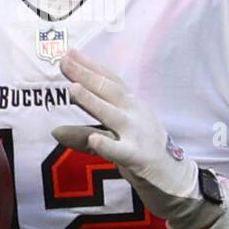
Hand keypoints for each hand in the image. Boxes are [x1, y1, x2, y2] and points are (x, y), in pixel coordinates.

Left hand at [51, 50, 199, 217]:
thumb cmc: (142, 150)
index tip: (70, 52)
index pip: (109, 80)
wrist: (174, 177)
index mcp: (131, 104)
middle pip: (108, 90)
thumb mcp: (117, 135)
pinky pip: (120, 151)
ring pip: (112, 115)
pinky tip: (94, 139)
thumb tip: (54, 132)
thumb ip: (87, 132)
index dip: (90, 65)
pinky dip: (108, 145)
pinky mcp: (138, 158)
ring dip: (93, 101)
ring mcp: (137, 134)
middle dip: (85, 74)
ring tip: (73, 88)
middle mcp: (134, 113)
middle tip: (64, 61)